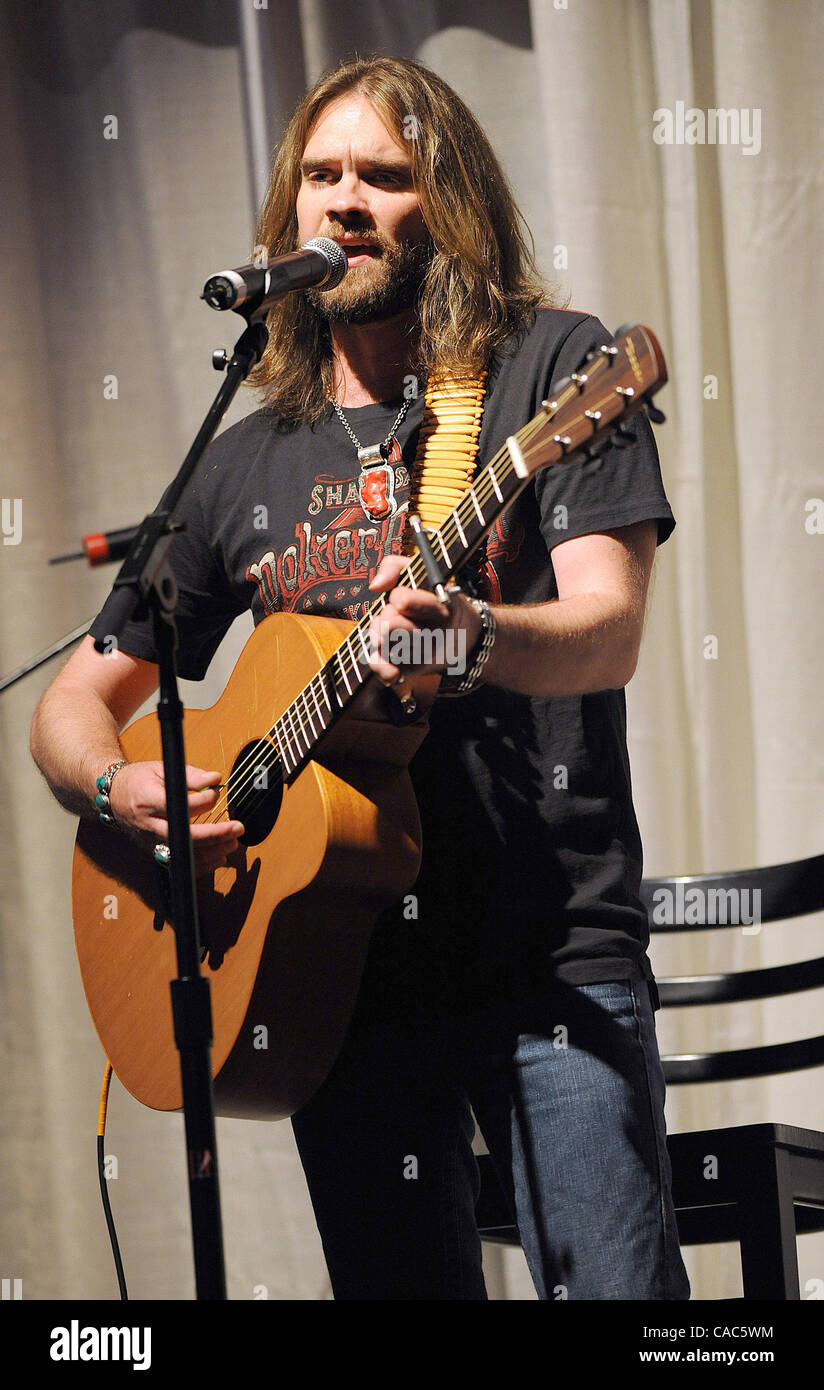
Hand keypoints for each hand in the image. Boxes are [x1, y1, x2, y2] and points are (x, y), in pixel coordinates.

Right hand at [107, 761, 243, 876]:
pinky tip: (219, 857)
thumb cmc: (138, 781)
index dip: (205, 800)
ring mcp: (151, 843)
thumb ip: (190, 775)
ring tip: (233, 841)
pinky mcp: (154, 853)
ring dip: (213, 852)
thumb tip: (215, 779)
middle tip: (237, 827)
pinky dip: (202, 866)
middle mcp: (149, 826)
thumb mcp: (161, 769)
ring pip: (185, 856)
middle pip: (185, 837)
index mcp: (148, 801)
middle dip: (216, 834)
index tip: (216, 791)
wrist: (113, 797)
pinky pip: (180, 867)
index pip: (182, 806)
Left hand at [367, 554, 481, 685]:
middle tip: (395, 615)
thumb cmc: (435, 599)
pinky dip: (378, 661)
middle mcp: (435, 633)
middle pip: (389, 627)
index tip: (402, 597)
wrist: (465, 635)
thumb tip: (375, 587)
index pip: (402, 601)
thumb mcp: (423, 572)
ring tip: (392, 629)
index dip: (397, 596)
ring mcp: (424, 654)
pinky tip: (383, 651)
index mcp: (440, 606)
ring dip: (379, 634)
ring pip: (383, 645)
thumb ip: (394, 566)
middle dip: (386, 617)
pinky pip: (386, 670)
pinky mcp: (414, 670)